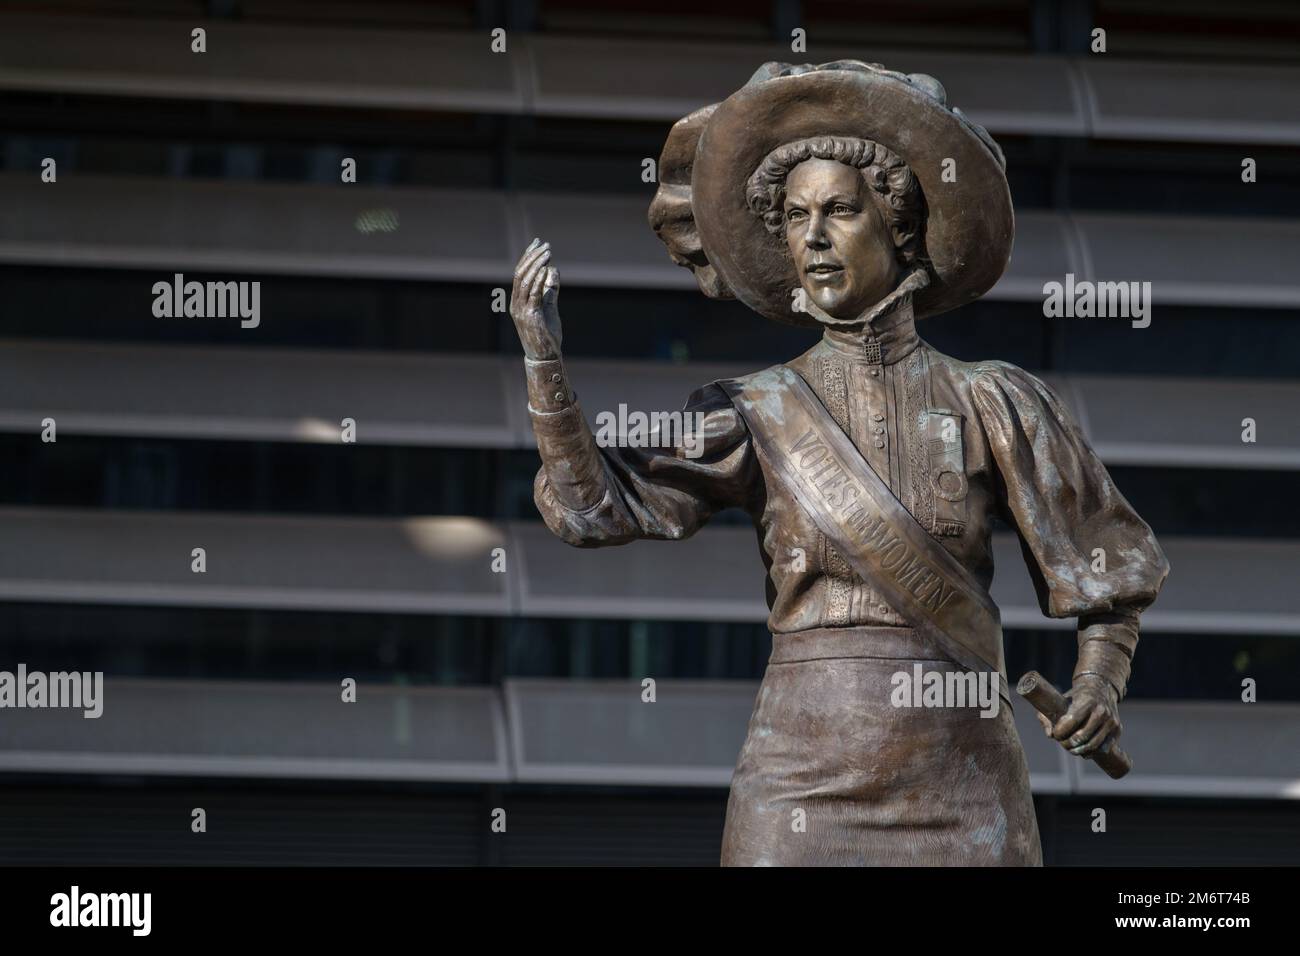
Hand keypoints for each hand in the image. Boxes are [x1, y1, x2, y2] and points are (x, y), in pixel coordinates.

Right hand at [510, 238, 561, 359]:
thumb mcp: (549, 308)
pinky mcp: (531, 316)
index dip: (528, 257)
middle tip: (545, 245)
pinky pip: (534, 294)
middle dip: (532, 257)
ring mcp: (521, 310)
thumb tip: (553, 269)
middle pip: (520, 274)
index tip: (537, 243)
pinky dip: (539, 279)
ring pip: (525, 281)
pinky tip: (546, 269)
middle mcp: (516, 304)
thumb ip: (550, 290)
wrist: (545, 357)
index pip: (520, 274)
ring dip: (537, 264)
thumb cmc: (547, 335)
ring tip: (548, 253)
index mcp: (518, 301)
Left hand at [1037, 674, 1121, 757]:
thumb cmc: (1075, 696)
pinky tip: (1083, 752)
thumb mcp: (1060, 699)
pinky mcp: (1117, 730)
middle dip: (1069, 744)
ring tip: (1071, 749)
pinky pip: (1104, 747)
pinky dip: (1092, 753)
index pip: (1072, 721)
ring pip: (1094, 744)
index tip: (1056, 734)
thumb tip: (1050, 735)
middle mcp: (1101, 711)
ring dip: (1080, 751)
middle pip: (1082, 736)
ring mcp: (1111, 721)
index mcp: (1087, 701)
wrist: (1100, 688)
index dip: (1061, 731)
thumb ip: (1048, 715)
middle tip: (1062, 743)